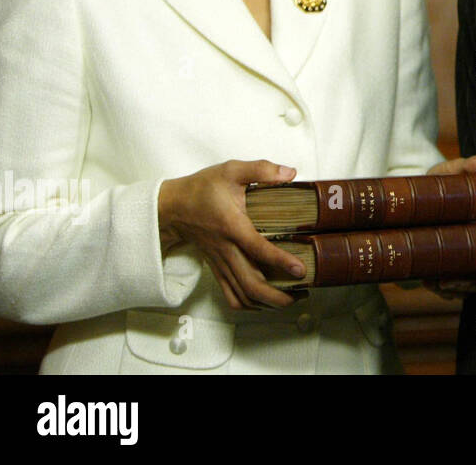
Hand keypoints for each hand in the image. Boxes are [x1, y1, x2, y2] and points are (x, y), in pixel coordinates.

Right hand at [158, 160, 307, 310]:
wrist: (172, 207)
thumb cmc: (202, 189)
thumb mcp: (231, 170)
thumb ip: (261, 169)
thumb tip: (291, 173)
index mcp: (232, 227)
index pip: (258, 250)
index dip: (280, 262)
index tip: (301, 270)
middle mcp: (226, 250)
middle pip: (250, 285)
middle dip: (277, 297)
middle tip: (302, 293)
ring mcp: (220, 263)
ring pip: (241, 295)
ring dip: (267, 304)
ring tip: (291, 299)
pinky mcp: (216, 269)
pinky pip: (231, 295)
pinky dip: (249, 304)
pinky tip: (266, 302)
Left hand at [423, 153, 475, 295]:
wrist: (411, 195)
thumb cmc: (438, 184)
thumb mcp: (451, 172)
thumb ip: (469, 165)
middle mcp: (475, 251)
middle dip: (463, 287)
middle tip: (445, 282)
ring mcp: (457, 262)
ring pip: (458, 289)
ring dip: (447, 290)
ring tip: (430, 280)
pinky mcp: (439, 269)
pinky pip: (441, 289)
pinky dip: (434, 287)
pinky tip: (425, 279)